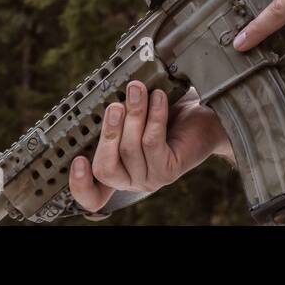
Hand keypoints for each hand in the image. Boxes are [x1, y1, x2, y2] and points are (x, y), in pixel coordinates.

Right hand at [69, 81, 228, 214]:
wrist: (207, 117)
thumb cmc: (169, 112)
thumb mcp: (136, 114)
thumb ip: (119, 114)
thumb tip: (104, 96)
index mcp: (118, 169)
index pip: (93, 194)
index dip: (80, 185)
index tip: (77, 162)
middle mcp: (132, 179)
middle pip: (106, 167)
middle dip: (108, 132)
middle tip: (115, 105)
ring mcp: (150, 179)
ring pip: (130, 149)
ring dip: (135, 114)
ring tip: (138, 90)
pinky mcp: (169, 171)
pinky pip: (153, 142)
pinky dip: (154, 116)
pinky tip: (158, 98)